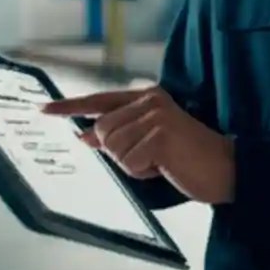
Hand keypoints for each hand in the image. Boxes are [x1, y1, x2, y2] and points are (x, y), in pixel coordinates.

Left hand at [42, 86, 235, 204]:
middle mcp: (150, 100)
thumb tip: (84, 137)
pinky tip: (165, 167)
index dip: (71, 107)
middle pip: (102, 131)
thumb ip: (119, 134)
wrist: (224, 167)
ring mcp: (155, 116)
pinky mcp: (160, 135)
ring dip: (133, 163)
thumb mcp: (149, 142)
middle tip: (150, 158)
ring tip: (160, 161)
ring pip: (113, 148)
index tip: (45, 110)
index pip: (101, 101)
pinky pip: (128, 162)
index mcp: (148, 97)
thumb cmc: (187, 157)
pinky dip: (143, 172)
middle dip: (120, 152)